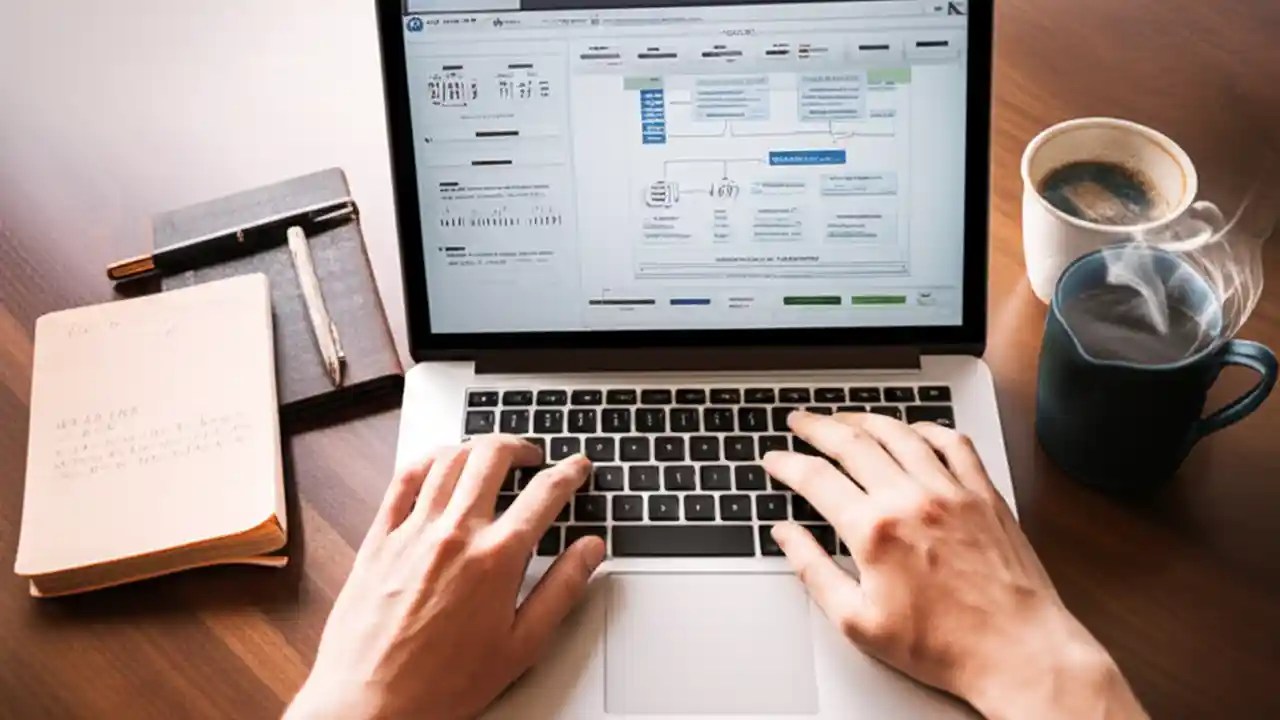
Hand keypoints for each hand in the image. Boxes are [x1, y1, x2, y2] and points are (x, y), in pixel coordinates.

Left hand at [286, 436, 603, 719]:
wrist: (372, 704)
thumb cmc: (445, 684)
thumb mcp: (522, 645)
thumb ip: (562, 589)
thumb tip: (591, 550)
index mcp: (497, 558)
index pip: (545, 494)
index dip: (569, 473)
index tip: (577, 467)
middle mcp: (455, 534)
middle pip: (493, 457)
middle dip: (520, 445)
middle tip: (533, 454)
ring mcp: (412, 532)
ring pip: (448, 460)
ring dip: (475, 447)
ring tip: (490, 455)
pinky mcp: (380, 539)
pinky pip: (403, 480)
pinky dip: (426, 461)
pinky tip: (438, 464)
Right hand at [763, 411, 1145, 719]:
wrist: (1016, 651)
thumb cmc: (943, 645)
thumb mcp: (858, 621)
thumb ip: (814, 571)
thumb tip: (787, 537)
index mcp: (874, 531)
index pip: (815, 479)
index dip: (786, 463)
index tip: (774, 459)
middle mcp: (911, 500)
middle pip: (852, 443)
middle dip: (817, 427)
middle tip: (800, 421)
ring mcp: (951, 492)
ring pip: (900, 434)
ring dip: (865, 419)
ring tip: (845, 417)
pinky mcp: (984, 495)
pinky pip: (954, 443)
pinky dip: (928, 429)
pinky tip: (914, 430)